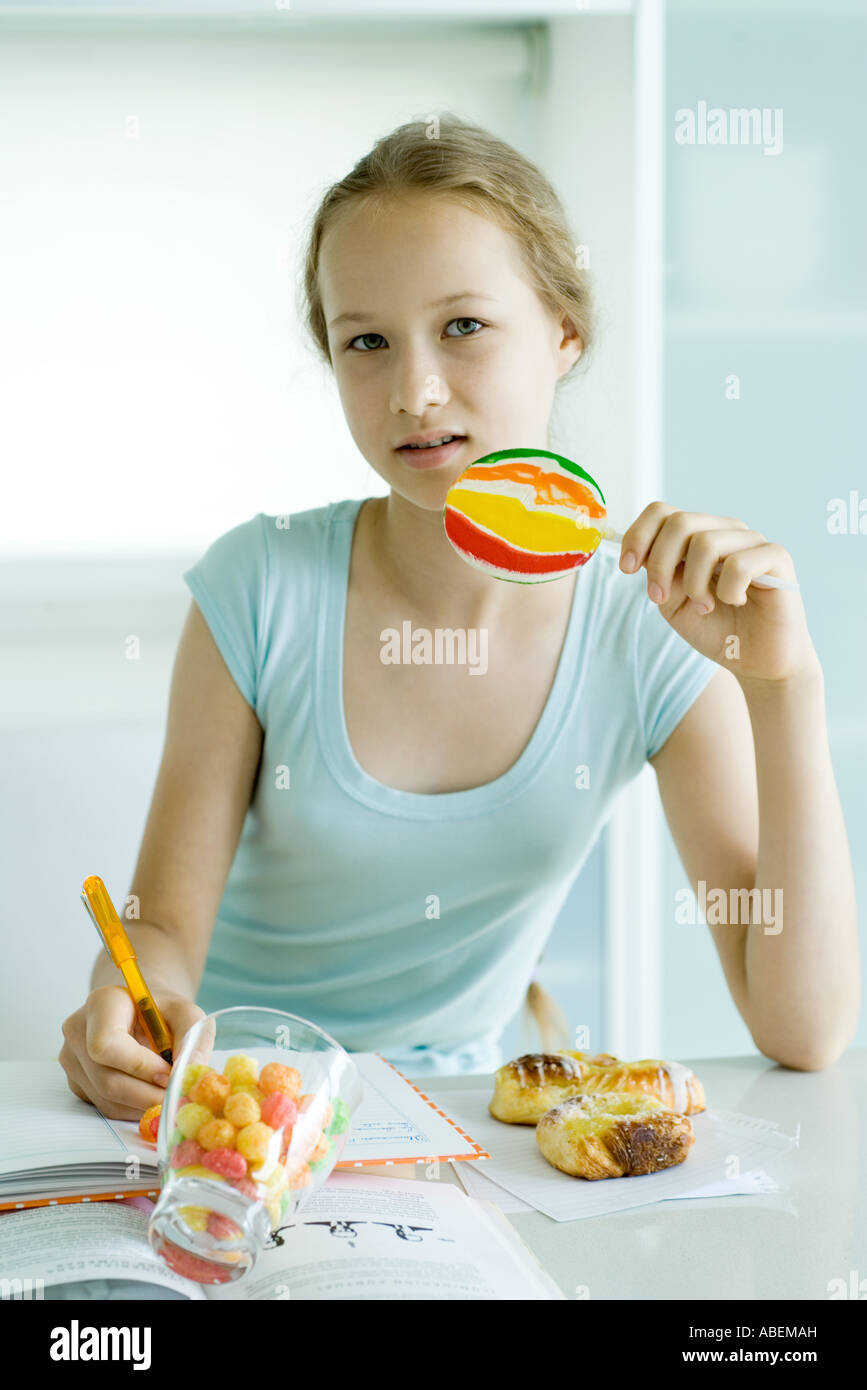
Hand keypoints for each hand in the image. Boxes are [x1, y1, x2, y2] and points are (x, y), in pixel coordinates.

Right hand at [58, 985, 206, 1121]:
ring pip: (106, 1098)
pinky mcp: (77, 1082)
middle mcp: (78, 1031)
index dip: (139, 1066)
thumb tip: (191, 1073)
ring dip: (143, 1104)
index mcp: (102, 1004)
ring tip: (168, 1093)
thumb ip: (193, 1039)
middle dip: (147, 1094)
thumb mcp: (187, 1015)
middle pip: (106, 1078)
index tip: (169, 1072)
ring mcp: (73, 1059)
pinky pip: (105, 1106)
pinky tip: (151, 1093)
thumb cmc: (163, 1013)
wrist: (141, 1014)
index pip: (106, 1044)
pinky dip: (133, 1108)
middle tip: (177, 1097)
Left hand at [619, 502, 820, 685]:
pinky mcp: (776, 558)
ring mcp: (752, 541)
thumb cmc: (716, 628)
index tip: (627, 568)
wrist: (756, 660)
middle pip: (680, 522)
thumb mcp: (674, 602)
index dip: (638, 536)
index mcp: (698, 536)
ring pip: (706, 543)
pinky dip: (728, 591)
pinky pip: (740, 564)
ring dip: (694, 584)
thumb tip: (640, 551)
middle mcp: (725, 531)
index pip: (662, 512)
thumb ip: (659, 573)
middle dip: (660, 563)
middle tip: (661, 597)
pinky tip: (736, 602)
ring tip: (704, 607)